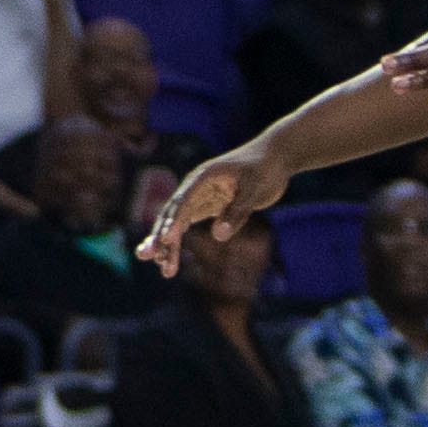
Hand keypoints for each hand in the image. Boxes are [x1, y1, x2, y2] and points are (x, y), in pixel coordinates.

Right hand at [139, 145, 285, 272]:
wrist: (274, 157)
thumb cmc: (265, 168)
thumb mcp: (255, 190)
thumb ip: (236, 212)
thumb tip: (217, 237)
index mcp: (203, 177)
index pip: (183, 202)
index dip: (173, 221)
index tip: (166, 240)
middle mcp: (195, 186)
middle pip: (172, 214)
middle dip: (162, 237)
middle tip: (152, 259)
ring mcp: (199, 195)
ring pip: (176, 221)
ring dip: (167, 243)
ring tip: (162, 269)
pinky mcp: (207, 205)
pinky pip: (186, 223)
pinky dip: (177, 239)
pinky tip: (168, 256)